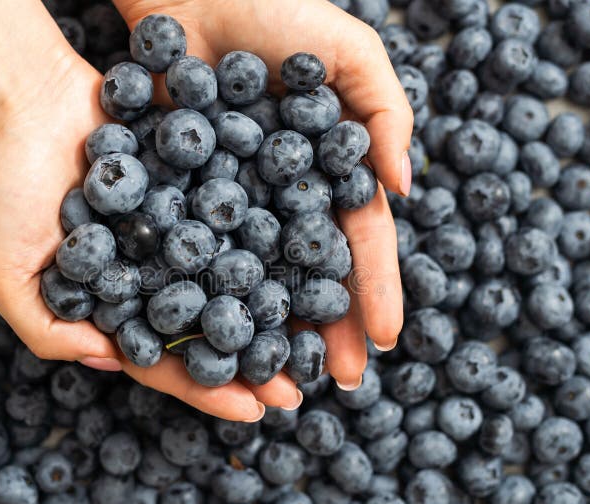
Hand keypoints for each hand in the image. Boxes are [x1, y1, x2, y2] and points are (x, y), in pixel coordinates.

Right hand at [0, 38, 294, 422]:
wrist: (28, 99)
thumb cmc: (7, 188)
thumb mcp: (5, 274)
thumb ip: (49, 329)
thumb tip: (113, 362)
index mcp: (117, 304)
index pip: (168, 359)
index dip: (207, 388)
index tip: (253, 412)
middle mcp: (156, 272)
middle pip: (211, 326)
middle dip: (252, 361)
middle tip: (298, 388)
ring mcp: (181, 229)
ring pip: (234, 278)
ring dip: (273, 309)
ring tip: (317, 338)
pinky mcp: (198, 183)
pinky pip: (240, 216)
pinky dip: (272, 237)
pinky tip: (309, 259)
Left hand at [115, 0, 413, 389]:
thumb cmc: (276, 9)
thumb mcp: (351, 50)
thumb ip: (386, 113)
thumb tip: (403, 191)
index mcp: (331, 168)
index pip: (360, 239)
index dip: (374, 289)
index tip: (384, 340)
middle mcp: (286, 192)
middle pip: (311, 269)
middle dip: (329, 325)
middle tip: (336, 380)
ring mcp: (236, 196)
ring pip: (259, 272)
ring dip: (273, 322)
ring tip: (278, 372)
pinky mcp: (185, 191)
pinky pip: (201, 248)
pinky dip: (210, 288)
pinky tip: (215, 328)